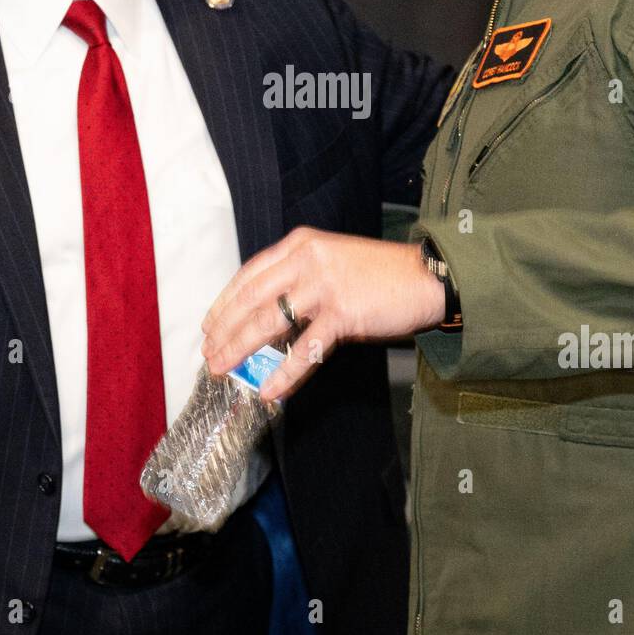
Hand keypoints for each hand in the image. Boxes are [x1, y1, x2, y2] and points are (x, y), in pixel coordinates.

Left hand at [200, 228, 445, 401]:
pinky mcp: (343, 313)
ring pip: (268, 322)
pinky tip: (269, 390)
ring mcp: (324, 285)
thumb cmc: (379, 274)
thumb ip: (298, 280)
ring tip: (223, 369)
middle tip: (208, 354)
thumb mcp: (331, 262)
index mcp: (301, 244)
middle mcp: (307, 260)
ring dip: (240, 349)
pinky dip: (284, 373)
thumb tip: (265, 318)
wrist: (425, 277)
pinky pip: (305, 349)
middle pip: (251, 298)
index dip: (224, 302)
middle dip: (224, 330)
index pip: (249, 274)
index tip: (210, 325)